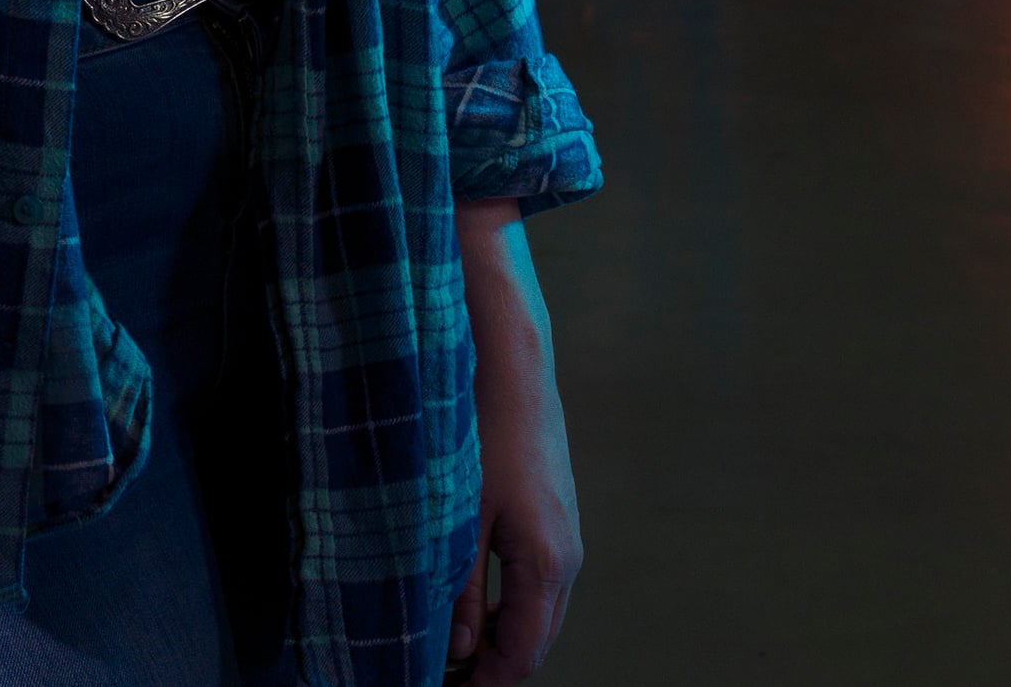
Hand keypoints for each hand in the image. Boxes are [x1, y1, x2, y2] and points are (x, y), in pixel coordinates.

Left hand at [449, 198, 580, 678]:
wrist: (510, 358)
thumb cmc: (482, 429)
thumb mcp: (458, 515)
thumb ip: (457, 587)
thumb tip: (457, 648)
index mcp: (546, 564)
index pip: (522, 655)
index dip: (486, 683)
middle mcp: (566, 556)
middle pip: (535, 639)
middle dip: (494, 666)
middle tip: (443, 674)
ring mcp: (565, 532)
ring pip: (537, 609)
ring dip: (500, 633)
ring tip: (449, 643)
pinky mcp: (554, 510)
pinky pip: (535, 578)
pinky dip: (508, 601)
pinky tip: (468, 594)